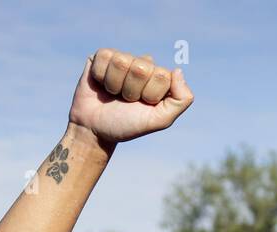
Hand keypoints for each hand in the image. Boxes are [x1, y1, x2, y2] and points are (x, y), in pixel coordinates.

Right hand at [68, 48, 193, 148]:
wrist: (95, 130)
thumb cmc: (128, 125)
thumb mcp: (159, 120)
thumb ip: (180, 100)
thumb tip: (177, 70)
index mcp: (159, 77)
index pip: (161, 76)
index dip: (150, 95)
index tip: (142, 105)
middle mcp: (143, 64)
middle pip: (141, 68)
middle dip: (131, 91)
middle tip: (126, 101)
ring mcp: (123, 58)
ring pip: (121, 61)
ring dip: (115, 85)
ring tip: (114, 94)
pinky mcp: (102, 56)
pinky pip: (104, 57)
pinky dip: (101, 76)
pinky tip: (101, 84)